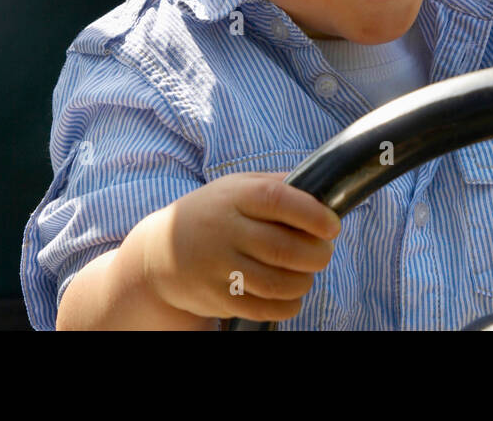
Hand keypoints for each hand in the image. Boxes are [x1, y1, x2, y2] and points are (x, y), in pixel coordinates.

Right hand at [140, 171, 340, 322]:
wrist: (159, 254)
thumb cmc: (211, 214)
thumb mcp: (235, 187)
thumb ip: (274, 184)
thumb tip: (321, 187)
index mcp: (235, 197)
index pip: (279, 200)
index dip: (313, 214)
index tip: (333, 225)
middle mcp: (225, 231)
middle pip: (284, 248)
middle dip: (317, 254)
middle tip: (323, 251)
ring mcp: (219, 268)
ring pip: (278, 283)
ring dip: (304, 281)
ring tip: (306, 272)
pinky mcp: (219, 299)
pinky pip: (266, 308)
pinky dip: (289, 304)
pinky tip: (291, 294)